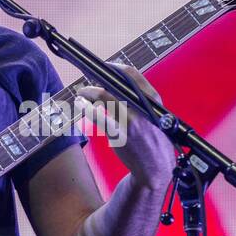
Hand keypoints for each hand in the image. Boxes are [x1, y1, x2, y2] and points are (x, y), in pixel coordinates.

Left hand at [74, 63, 174, 189]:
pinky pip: (98, 115)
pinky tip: (81, 105)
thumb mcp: (153, 116)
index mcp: (153, 100)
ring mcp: (131, 120)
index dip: (115, 68)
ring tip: (81, 94)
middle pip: (115, 83)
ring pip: (104, 96)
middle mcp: (143, 107)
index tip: (105, 67)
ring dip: (89, 92)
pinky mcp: (120, 134)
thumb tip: (116, 86)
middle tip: (89, 83)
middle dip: (98, 80)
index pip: (133, 75)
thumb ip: (139, 101)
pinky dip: (86, 107)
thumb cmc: (152, 140)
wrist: (155, 168)